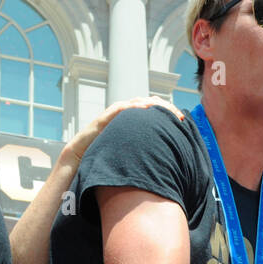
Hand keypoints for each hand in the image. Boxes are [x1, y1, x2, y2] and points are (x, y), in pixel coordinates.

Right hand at [63, 96, 185, 165]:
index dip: (168, 113)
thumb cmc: (104, 158)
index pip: (153, 112)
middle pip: (148, 104)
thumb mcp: (131, 153)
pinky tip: (146, 108)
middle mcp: (124, 115)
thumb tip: (166, 160)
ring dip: (153, 104)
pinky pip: (121, 109)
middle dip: (165, 107)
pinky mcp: (104, 119)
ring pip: (137, 102)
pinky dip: (134, 107)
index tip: (183, 121)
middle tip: (180, 115)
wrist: (80, 160)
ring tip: (167, 110)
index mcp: (132, 122)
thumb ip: (144, 151)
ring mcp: (113, 115)